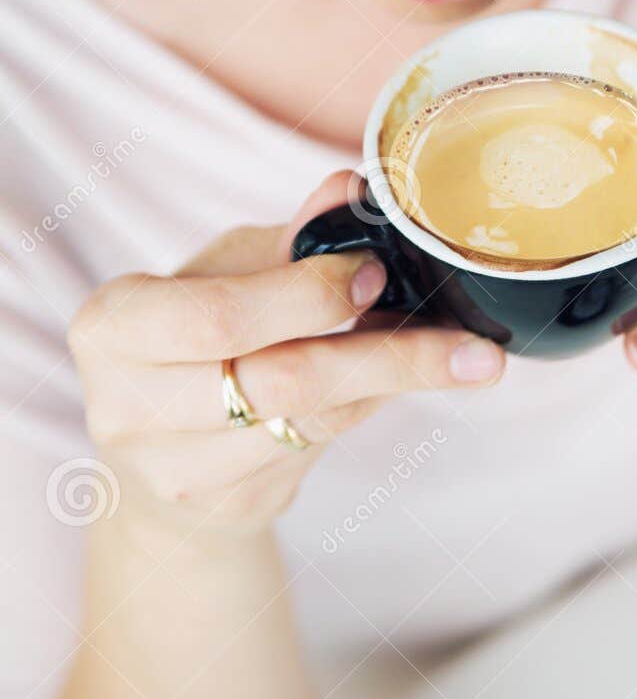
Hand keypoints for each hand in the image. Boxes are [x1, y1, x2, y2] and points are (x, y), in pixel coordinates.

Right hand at [69, 170, 504, 531]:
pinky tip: (402, 381)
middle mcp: (129, 406)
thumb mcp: (221, 271)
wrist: (157, 451)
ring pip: (312, 422)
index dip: (305, 295)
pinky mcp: (225, 507)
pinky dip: (371, 408)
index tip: (374, 272)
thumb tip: (350, 191)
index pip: (218, 315)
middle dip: (382, 353)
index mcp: (113, 326)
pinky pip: (320, 449)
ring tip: (461, 357)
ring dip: (395, 383)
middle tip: (458, 336)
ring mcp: (175, 469)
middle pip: (280, 380)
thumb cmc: (189, 334)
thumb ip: (288, 238)